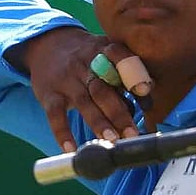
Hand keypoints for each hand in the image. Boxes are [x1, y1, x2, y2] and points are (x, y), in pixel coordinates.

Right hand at [10, 27, 139, 151]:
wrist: (48, 46)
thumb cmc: (88, 57)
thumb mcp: (105, 54)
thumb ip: (124, 74)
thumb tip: (147, 100)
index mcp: (102, 50)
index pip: (118, 56)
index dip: (132, 72)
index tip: (146, 90)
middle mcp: (83, 64)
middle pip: (103, 88)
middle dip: (119, 112)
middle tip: (133, 134)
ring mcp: (65, 80)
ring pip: (83, 102)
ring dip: (98, 123)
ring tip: (112, 140)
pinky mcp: (48, 95)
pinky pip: (55, 115)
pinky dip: (62, 133)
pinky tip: (72, 149)